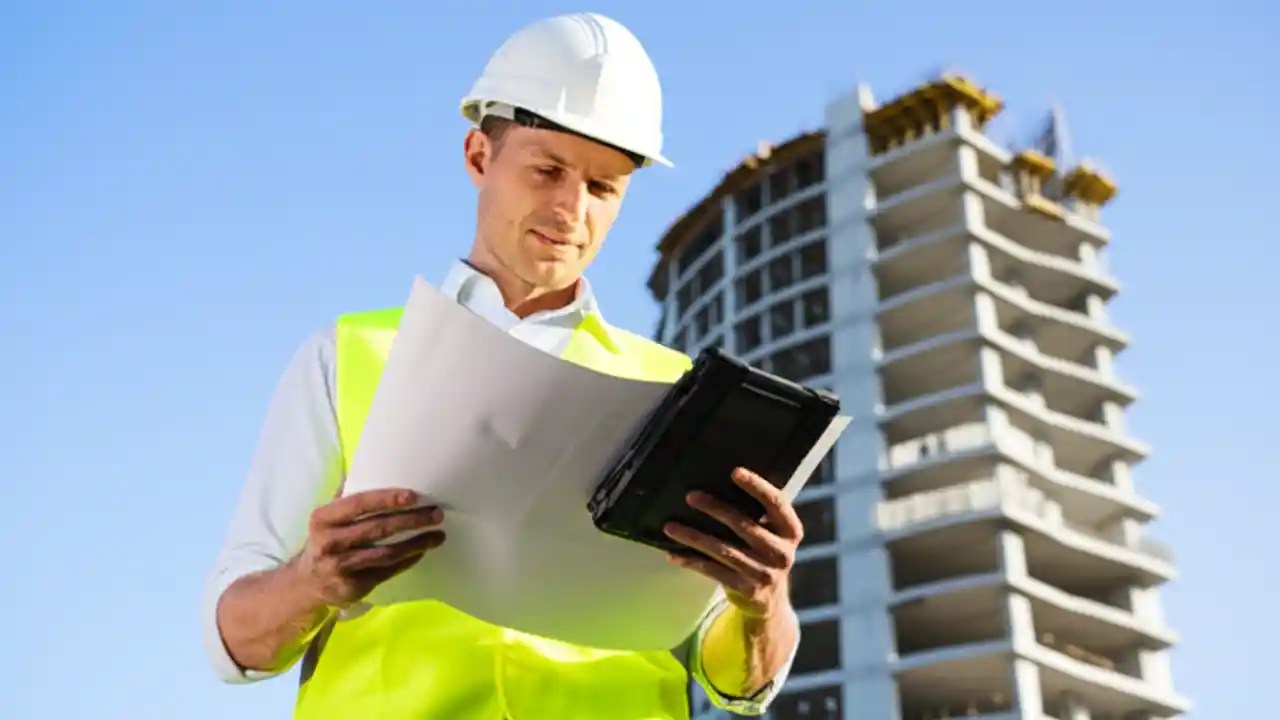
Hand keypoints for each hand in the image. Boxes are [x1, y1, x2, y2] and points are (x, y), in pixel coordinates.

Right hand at [294, 488, 444, 607]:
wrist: (308, 583)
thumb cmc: (326, 539)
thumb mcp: (327, 517)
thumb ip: (346, 496)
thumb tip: (370, 463)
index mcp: (323, 519)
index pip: (358, 504)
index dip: (386, 499)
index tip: (413, 496)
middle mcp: (330, 542)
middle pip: (377, 529)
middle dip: (411, 521)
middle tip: (437, 514)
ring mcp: (341, 567)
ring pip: (386, 553)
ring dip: (416, 543)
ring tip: (438, 535)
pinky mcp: (354, 586)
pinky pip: (387, 570)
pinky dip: (407, 560)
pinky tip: (422, 551)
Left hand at [663, 467, 802, 617]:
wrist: (770, 601)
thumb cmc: (763, 553)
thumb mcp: (772, 535)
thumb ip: (757, 514)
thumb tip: (717, 482)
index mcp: (791, 532)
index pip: (776, 503)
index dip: (757, 486)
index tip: (735, 471)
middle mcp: (782, 553)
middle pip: (744, 525)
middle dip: (715, 508)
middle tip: (690, 496)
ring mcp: (764, 573)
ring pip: (723, 550)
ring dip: (694, 537)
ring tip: (670, 527)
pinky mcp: (746, 590)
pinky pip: (713, 571)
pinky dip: (691, 561)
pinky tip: (673, 554)